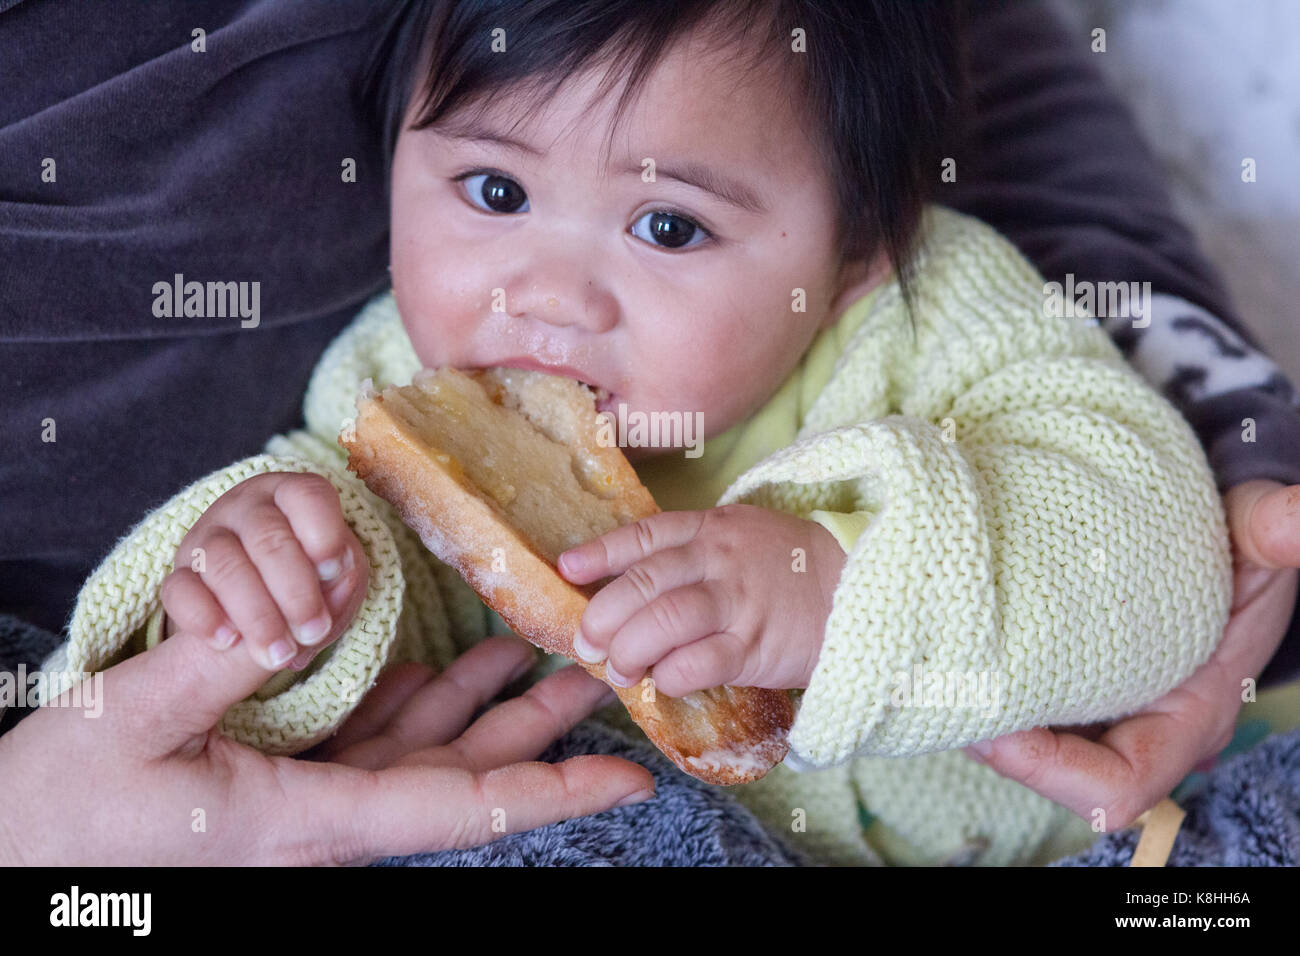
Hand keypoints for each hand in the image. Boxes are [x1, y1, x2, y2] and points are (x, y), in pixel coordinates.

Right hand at [0, 630, 653, 864]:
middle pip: (467, 775)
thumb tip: (296, 623)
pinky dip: (422, 700)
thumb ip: (215, 672)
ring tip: (542, 656)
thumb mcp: (133, 730)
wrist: (15, 849)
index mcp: (314, 822)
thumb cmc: (63, 812)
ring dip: (488, 706)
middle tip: (600, 676)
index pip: (462, 810)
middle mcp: (333, 818)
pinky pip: (378, 738)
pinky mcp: (291, 775)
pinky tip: (449, 666)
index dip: (552, 792)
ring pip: (430, 753)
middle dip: (540, 732)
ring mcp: (314, 797)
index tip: (629, 777)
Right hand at [160, 471, 368, 669]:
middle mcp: (245, 509)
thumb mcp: (337, 577)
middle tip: (313, 631)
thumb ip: (342, 577)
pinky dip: (204, 618)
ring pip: (223, 564)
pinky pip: (180, 591)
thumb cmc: (311, 577)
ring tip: (280, 654)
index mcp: (291, 496)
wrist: (262, 607)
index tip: (335, 571)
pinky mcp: (178, 576)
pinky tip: (229, 642)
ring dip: (256, 614)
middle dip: (295, 591)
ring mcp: (206, 539)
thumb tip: (337, 578)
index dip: (323, 533)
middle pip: (266, 537)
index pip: (307, 494)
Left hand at [556, 503, 846, 695]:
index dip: (601, 553)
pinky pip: (700, 661)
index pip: (644, 536)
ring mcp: (739, 601)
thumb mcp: (739, 538)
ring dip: (629, 650)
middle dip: (603, 617)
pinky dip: (671, 675)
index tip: (567, 569)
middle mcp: (719, 559)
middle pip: (643, 584)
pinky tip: (662, 682)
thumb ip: (689, 553)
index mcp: (710, 528)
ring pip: (664, 622)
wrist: (859, 588)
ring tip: (618, 669)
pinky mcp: (758, 645)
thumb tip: (625, 585)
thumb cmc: (787, 569)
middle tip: (586, 644)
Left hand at [964, 479, 1299, 829]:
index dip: (1051, 770)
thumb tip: (1293, 519)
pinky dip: (986, 682)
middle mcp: (1135, 724)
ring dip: (981, 713)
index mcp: (1184, 714)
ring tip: (932, 666)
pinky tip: (952, 644)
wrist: (1213, 535)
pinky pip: (1021, 704)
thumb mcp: (1256, 537)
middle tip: (937, 688)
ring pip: (1028, 742)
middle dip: (994, 742)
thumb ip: (1269, 528)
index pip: (1116, 783)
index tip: (995, 726)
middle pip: (1053, 772)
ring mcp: (1098, 707)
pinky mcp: (1068, 682)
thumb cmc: (1238, 546)